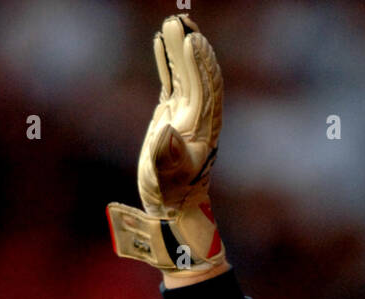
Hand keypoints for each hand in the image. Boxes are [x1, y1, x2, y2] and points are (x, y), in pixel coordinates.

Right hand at [106, 15, 226, 276]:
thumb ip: (167, 155)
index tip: (193, 41)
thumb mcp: (167, 178)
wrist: (173, 211)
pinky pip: (171, 83)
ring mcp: (184, 116)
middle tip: (181, 21)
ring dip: (179, 49)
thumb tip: (167, 130)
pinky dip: (167, 63)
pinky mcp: (170, 118)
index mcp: (200, 129)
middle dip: (190, 48)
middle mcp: (196, 119)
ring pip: (184, 74)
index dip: (199, 65)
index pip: (203, 89)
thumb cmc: (171, 197)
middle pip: (196, 75)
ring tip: (172, 23)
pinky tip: (160, 43)